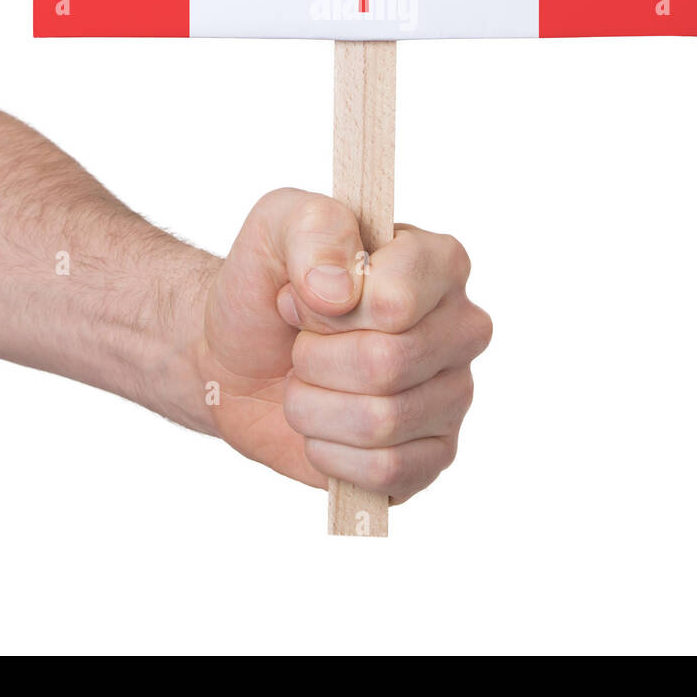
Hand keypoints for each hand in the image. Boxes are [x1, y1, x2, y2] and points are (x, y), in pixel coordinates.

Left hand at [189, 189, 491, 501]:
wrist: (235, 355)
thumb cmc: (266, 284)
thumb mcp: (276, 224)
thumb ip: (313, 228)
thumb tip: (338, 291)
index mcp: (439, 263)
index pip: (396, 301)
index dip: (326, 307)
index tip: (300, 295)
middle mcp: (461, 327)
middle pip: (388, 364)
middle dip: (315, 360)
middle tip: (299, 345)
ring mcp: (453, 394)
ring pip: (381, 421)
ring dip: (314, 408)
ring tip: (305, 384)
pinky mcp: (434, 455)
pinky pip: (387, 472)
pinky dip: (330, 454)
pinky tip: (322, 428)